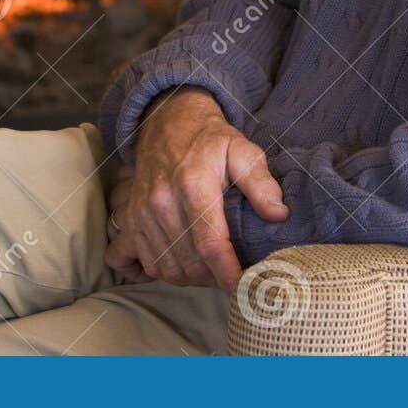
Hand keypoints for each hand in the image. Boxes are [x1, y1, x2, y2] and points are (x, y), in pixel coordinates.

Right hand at [103, 88, 287, 290]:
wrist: (168, 121)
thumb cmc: (210, 140)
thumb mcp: (243, 150)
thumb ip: (260, 182)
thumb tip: (278, 214)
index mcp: (193, 185)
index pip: (210, 245)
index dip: (228, 273)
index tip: (244, 286)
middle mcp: (162, 201)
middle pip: (188, 263)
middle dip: (213, 278)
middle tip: (230, 273)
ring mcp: (141, 212)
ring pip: (164, 267)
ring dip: (188, 278)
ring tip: (208, 270)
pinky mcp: (129, 217)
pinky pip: (131, 259)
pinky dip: (152, 270)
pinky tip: (172, 265)